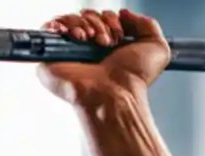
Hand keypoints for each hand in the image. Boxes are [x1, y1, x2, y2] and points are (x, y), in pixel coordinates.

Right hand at [37, 8, 169, 104]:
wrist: (116, 93)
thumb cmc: (134, 78)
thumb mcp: (157, 48)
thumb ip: (148, 25)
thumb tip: (125, 13)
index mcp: (107, 46)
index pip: (101, 17)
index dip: (110, 19)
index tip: (120, 35)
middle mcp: (87, 48)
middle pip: (85, 16)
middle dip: (99, 22)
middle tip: (107, 42)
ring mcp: (68, 51)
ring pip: (68, 19)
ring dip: (84, 23)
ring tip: (91, 40)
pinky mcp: (50, 56)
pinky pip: (47, 27)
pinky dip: (62, 24)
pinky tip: (77, 36)